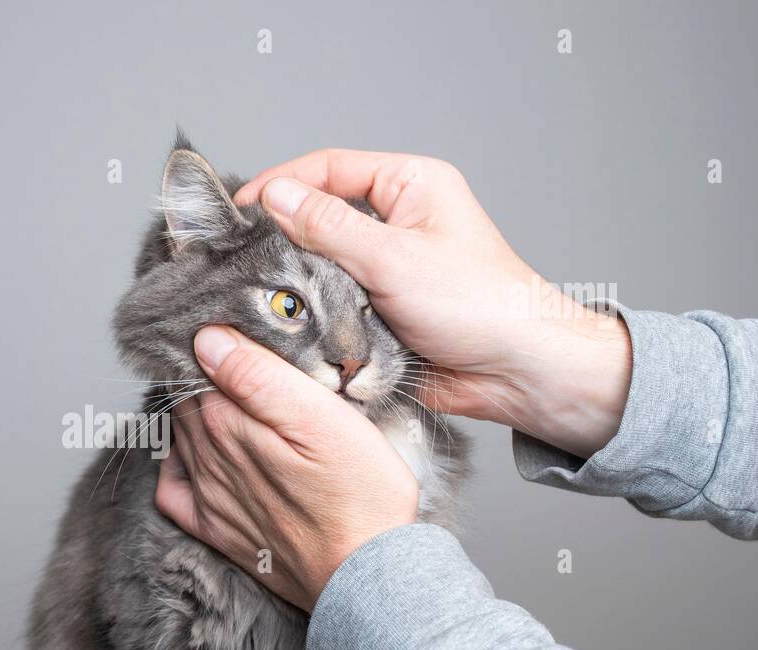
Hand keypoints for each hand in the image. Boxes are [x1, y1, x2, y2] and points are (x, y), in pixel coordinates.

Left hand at [155, 325, 418, 612]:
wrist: (365, 576)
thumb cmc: (359, 493)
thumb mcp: (320, 417)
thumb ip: (258, 376)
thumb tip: (206, 339)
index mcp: (226, 423)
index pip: (197, 365)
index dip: (214, 342)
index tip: (239, 330)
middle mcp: (206, 459)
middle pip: (186, 400)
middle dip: (203, 376)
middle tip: (240, 361)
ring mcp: (207, 496)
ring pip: (179, 438)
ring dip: (193, 414)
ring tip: (229, 399)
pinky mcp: (216, 529)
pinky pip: (172, 490)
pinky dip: (175, 466)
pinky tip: (198, 456)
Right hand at [235, 150, 631, 459]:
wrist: (518, 373)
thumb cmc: (481, 306)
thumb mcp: (395, 259)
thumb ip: (330, 227)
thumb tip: (276, 197)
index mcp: (410, 186)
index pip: (328, 168)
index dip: (280, 184)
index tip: (239, 210)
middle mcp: (397, 220)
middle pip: (320, 213)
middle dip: (282, 233)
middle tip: (240, 252)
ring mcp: (386, 266)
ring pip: (322, 261)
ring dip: (297, 277)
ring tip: (259, 287)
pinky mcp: (379, 308)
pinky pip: (332, 300)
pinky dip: (311, 310)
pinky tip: (288, 319)